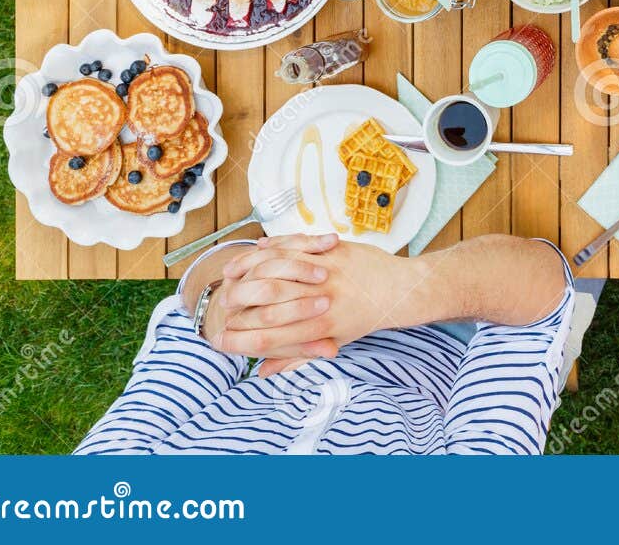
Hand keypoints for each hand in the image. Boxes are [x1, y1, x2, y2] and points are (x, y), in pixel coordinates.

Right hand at [209, 234, 417, 359]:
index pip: (266, 339)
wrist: (400, 291)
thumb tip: (262, 372)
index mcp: (317, 330)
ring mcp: (326, 274)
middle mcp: (318, 303)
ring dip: (250, 269)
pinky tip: (259, 249)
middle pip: (265, 302)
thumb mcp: (333, 341)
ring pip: (276, 268)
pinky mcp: (333, 252)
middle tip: (222, 299)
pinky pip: (296, 245)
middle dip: (237, 302)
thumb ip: (297, 355)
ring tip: (233, 273)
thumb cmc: (365, 318)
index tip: (218, 338)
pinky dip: (274, 246)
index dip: (237, 341)